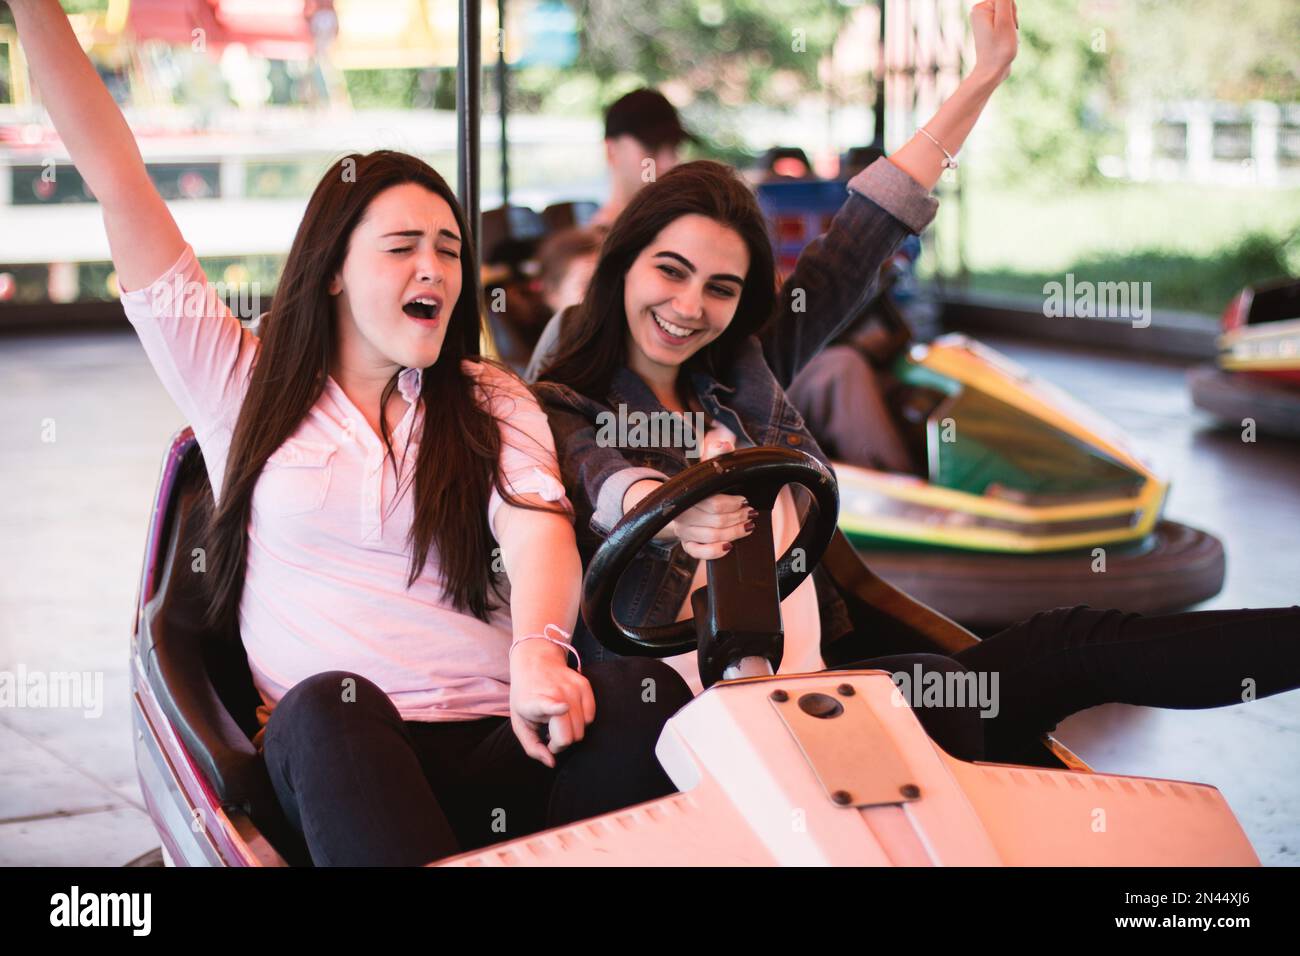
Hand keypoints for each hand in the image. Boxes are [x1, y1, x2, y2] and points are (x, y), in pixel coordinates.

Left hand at [508, 640, 595, 767]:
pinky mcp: (585, 685)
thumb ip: (533, 748)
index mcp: (536, 702)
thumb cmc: (526, 698)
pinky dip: (581, 721)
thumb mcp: (520, 723)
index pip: (548, 705)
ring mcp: (573, 689)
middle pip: (570, 735)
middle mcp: (557, 694)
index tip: (562, 707)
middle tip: (549, 732)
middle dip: (560, 741)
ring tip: (557, 721)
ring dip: (570, 731)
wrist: (536, 662)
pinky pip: (591, 717)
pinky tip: (568, 713)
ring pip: (582, 729)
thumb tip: (552, 762)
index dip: (555, 708)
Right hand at [667, 437, 754, 560]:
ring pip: (711, 537)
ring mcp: (684, 530)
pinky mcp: (686, 543)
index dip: (733, 504)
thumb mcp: (708, 466)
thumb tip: (724, 445)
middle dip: (738, 518)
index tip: (745, 500)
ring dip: (734, 533)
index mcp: (689, 494)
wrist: (684, 500)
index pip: (714, 504)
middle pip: (716, 522)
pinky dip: (714, 552)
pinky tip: (729, 547)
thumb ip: (717, 454)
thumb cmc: (702, 483)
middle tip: (751, 513)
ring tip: (747, 526)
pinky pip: (697, 552)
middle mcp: (683, 513)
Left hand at [970, 0, 1018, 85]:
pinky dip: (1009, 31)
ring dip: (1011, 26)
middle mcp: (978, 13)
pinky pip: (1006, 23)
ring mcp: (983, 21)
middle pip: (1007, 5)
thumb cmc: (999, 48)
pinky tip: (1005, 42)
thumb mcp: (1005, 20)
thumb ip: (1005, 0)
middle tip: (1006, 34)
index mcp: (980, 8)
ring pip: (1008, 14)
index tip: (1005, 27)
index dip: (1012, 12)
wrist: (993, 71)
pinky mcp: (989, 29)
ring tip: (1006, 39)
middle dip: (1012, 18)